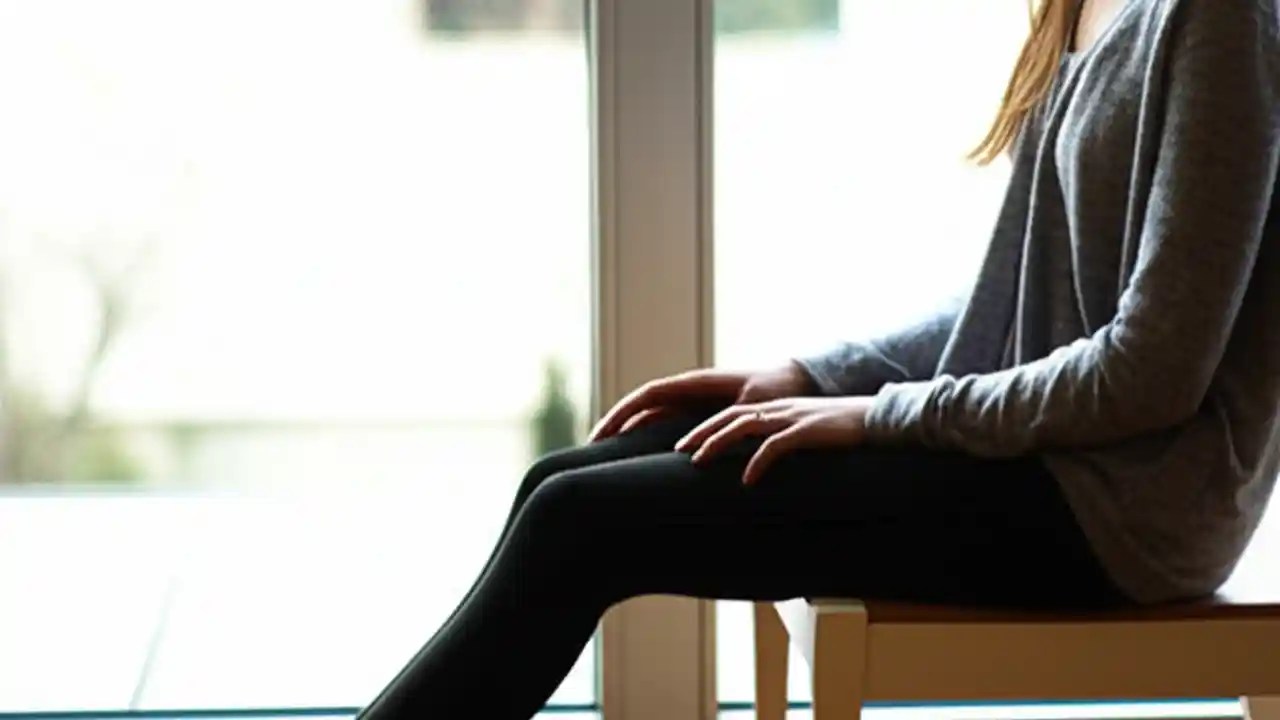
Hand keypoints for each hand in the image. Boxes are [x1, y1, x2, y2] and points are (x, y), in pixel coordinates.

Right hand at [588, 362, 815, 441]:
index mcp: (694, 383)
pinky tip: (636, 458)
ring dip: (626, 433)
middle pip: (640, 407)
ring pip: (649, 416)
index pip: (646, 395)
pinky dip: (647, 437)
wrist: (796, 382)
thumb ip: (729, 419)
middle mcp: (688, 391)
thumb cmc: (775, 390)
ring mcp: (692, 402)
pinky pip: (666, 424)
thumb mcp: (752, 404)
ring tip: (604, 458)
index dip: (621, 413)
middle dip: (614, 425)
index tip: (601, 434)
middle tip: (590, 451)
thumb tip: (706, 442)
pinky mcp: (701, 414)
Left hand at [674, 396, 873, 484]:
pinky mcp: (809, 431)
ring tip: (699, 461)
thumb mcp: (806, 432)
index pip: (732, 413)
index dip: (706, 426)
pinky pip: (777, 446)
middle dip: (701, 432)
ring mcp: (793, 418)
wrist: (880, 418)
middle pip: (730, 416)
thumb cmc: (844, 430)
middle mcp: (779, 409)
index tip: (683, 443)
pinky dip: (758, 462)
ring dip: (718, 442)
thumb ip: (783, 441)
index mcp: (777, 409)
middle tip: (679, 450)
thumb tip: (760, 463)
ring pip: (745, 426)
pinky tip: (747, 481)